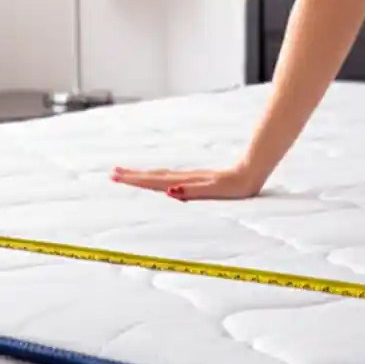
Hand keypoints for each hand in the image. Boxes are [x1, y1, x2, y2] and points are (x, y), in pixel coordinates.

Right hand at [110, 164, 264, 200]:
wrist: (251, 172)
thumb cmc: (235, 186)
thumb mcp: (215, 190)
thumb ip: (192, 191)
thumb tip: (170, 190)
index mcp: (185, 182)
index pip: (154, 181)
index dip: (135, 180)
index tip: (116, 177)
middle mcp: (184, 178)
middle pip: (153, 176)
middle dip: (132, 176)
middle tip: (113, 174)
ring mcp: (189, 178)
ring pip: (160, 176)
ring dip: (142, 175)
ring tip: (126, 174)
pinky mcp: (196, 179)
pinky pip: (169, 178)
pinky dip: (157, 178)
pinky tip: (156, 180)